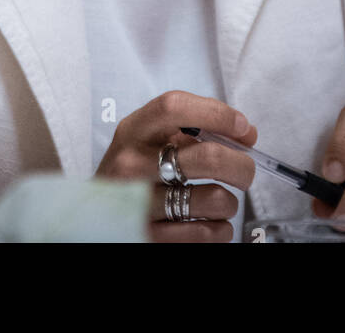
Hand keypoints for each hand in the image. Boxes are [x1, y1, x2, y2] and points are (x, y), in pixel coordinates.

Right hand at [94, 90, 257, 242]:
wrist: (98, 217)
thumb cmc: (135, 172)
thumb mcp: (149, 140)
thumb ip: (191, 130)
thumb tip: (245, 133)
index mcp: (133, 131)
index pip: (175, 107)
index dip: (216, 113)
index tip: (242, 127)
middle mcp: (131, 164)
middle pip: (206, 156)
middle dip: (241, 165)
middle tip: (245, 171)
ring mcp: (139, 203)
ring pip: (214, 199)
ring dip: (229, 202)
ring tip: (219, 201)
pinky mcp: (150, 237)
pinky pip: (206, 234)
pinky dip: (220, 229)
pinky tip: (209, 222)